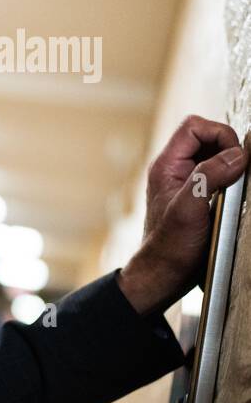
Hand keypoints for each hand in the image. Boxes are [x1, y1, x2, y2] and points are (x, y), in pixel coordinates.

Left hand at [118, 115, 245, 316]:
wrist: (164, 275)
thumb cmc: (169, 247)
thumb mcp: (189, 210)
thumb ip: (209, 177)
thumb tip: (237, 154)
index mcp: (166, 166)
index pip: (194, 127)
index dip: (220, 135)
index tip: (235, 159)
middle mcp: (175, 171)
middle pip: (209, 139)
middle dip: (230, 151)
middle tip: (238, 176)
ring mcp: (188, 184)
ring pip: (218, 158)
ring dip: (233, 168)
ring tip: (235, 191)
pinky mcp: (199, 198)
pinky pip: (221, 178)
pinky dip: (233, 183)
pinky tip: (234, 202)